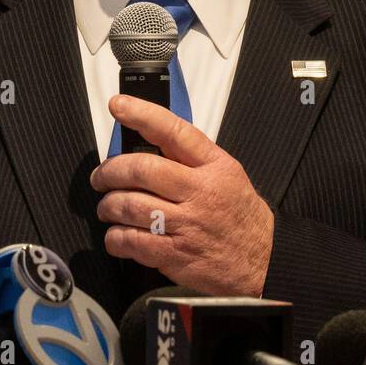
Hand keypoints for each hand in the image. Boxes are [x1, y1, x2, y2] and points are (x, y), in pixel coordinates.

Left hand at [90, 94, 274, 295]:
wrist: (264, 259)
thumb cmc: (240, 214)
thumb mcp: (226, 173)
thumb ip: (190, 158)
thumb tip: (145, 143)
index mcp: (213, 166)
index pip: (174, 131)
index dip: (142, 114)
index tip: (120, 106)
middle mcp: (199, 192)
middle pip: (142, 169)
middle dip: (110, 171)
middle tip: (101, 177)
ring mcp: (187, 224)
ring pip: (130, 205)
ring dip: (108, 206)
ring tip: (108, 207)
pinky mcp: (176, 254)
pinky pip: (132, 241)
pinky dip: (115, 238)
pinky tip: (117, 236)